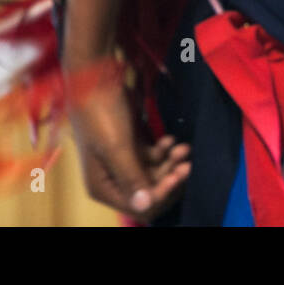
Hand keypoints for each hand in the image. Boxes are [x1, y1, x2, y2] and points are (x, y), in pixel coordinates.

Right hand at [65, 61, 191, 222]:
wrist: (96, 77)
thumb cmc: (101, 113)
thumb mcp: (115, 147)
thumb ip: (131, 177)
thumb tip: (145, 207)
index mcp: (101, 186)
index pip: (137, 205)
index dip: (160, 195)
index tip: (178, 174)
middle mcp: (111, 178)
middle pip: (148, 191)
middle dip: (169, 178)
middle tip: (187, 162)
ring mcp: (123, 161)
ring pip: (154, 173)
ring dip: (170, 163)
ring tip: (183, 147)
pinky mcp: (131, 145)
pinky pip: (153, 157)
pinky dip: (164, 151)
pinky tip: (171, 139)